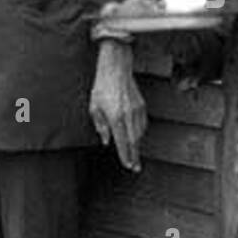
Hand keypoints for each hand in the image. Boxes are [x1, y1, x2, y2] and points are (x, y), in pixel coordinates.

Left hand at [89, 40, 146, 171]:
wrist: (116, 70)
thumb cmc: (102, 88)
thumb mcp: (94, 108)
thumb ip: (101, 126)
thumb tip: (107, 141)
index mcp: (116, 118)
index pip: (123, 143)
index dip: (126, 156)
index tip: (128, 166)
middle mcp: (129, 116)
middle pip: (134, 142)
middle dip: (135, 156)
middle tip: (135, 167)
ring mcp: (137, 111)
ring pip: (140, 134)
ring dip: (137, 146)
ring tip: (134, 155)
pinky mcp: (142, 106)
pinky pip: (142, 124)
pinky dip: (140, 133)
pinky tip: (136, 138)